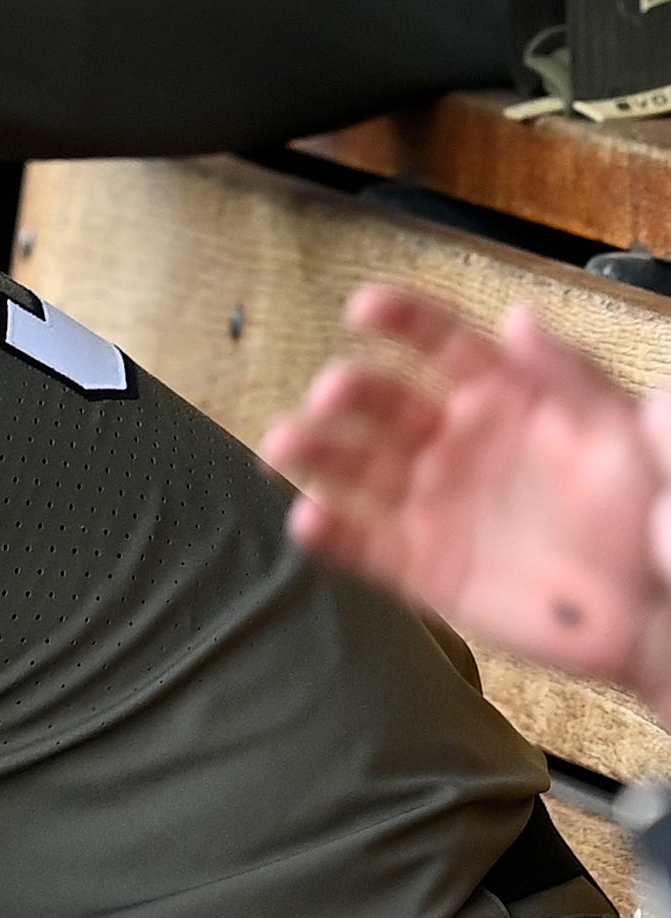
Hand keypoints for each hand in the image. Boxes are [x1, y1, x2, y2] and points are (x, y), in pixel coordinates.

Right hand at [262, 287, 670, 704]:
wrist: (655, 608)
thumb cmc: (650, 507)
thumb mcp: (621, 427)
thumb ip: (571, 374)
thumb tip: (520, 317)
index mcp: (502, 394)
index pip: (440, 344)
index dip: (401, 321)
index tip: (364, 308)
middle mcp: (455, 441)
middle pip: (383, 404)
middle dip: (349, 393)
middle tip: (332, 393)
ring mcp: (433, 503)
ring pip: (356, 469)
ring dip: (314, 452)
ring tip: (284, 445)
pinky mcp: (423, 567)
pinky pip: (364, 547)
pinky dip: (329, 534)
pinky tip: (307, 520)